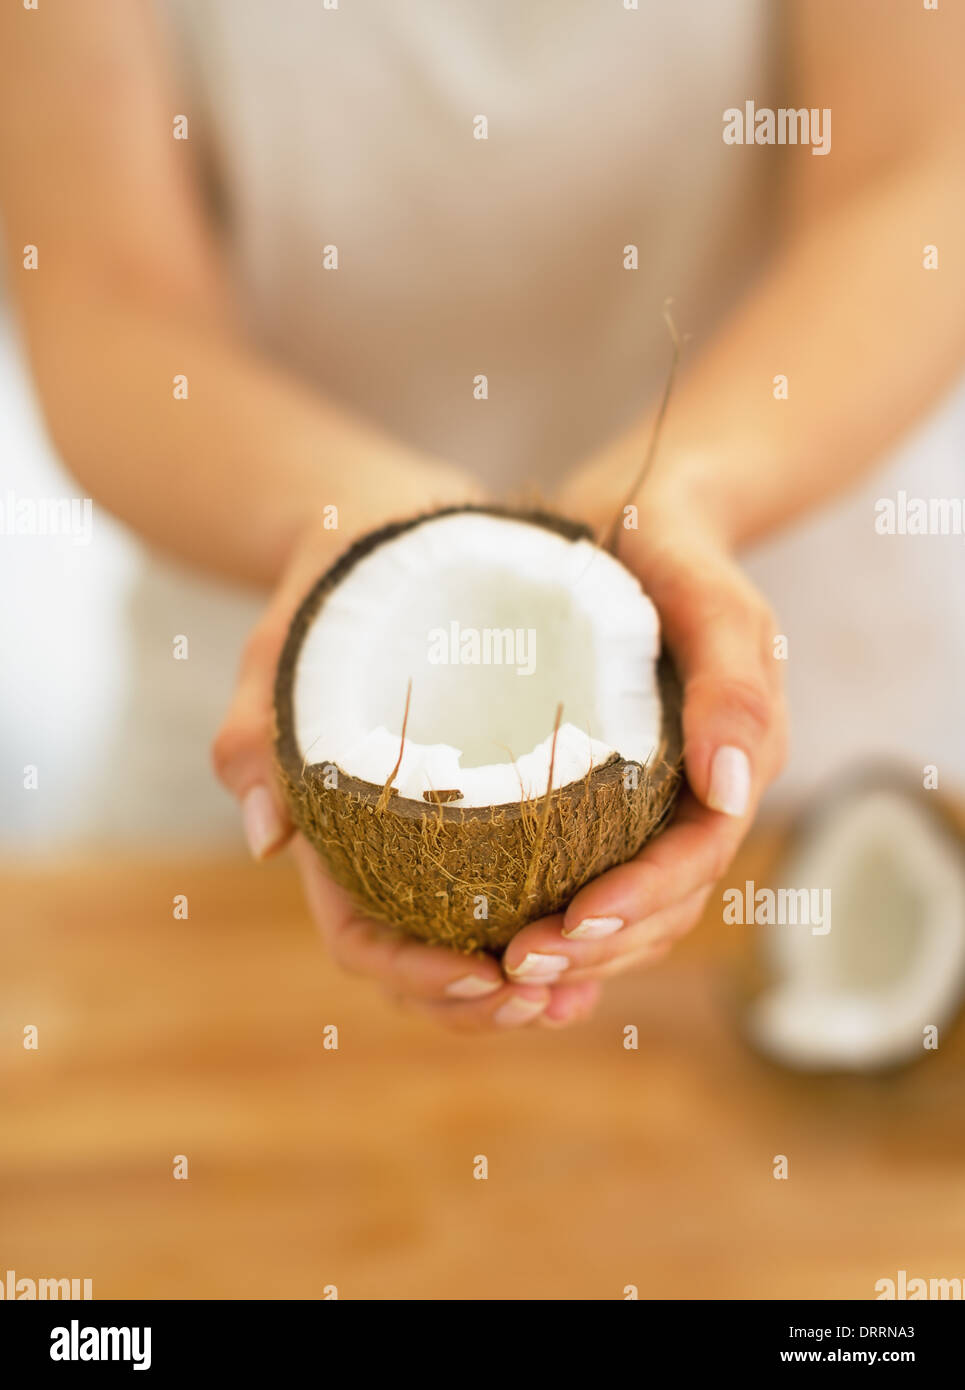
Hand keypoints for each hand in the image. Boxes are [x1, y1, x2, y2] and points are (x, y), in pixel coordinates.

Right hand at [213, 461, 602, 1032]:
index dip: (413, 974)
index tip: (482, 972)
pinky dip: (562, 925)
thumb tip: (265, 839)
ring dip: (530, 983)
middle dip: (482, 1000)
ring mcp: (442, 837)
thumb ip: (259, 729)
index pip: (362, 937)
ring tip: (587, 994)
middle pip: (424, 961)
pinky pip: (524, 891)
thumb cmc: (336, 587)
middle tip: (551, 1002)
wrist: (395, 536)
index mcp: (334, 831)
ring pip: (477, 942)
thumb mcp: (289, 645)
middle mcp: (389, 848)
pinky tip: (609, 933)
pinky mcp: (495, 811)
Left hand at [501, 479, 787, 994]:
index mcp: (738, 760)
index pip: (696, 859)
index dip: (640, 904)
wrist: (631, 519)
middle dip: (600, 946)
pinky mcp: (610, 796)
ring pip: (633, 904)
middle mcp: (702, 793)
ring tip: (505, 967)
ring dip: (580, 948)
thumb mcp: (707, 594)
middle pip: (665, 902)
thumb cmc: (669, 546)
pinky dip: (561, 912)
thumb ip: (733, 679)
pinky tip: (500, 932)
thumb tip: (728, 790)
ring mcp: (657, 800)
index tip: (569, 928)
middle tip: (518, 967)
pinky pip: (595, 871)